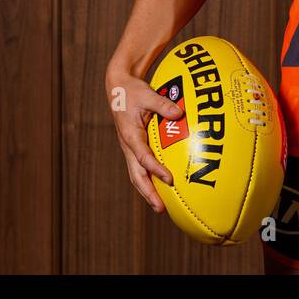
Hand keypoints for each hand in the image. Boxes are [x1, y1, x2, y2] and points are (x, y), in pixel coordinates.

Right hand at [105, 65, 184, 212]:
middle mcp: (128, 146)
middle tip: (160, 208)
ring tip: (160, 207)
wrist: (118, 89)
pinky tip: (161, 188)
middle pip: (136, 175)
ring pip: (137, 175)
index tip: (170, 179)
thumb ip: (162, 104)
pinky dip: (148, 180)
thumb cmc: (133, 92)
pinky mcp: (134, 147)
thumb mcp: (147, 94)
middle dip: (148, 193)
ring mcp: (130, 148)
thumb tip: (179, 113)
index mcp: (130, 135)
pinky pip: (140, 168)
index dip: (156, 169)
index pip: (143, 157)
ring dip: (147, 191)